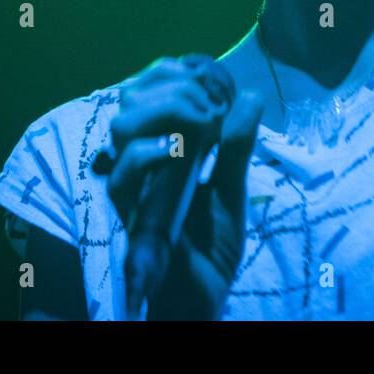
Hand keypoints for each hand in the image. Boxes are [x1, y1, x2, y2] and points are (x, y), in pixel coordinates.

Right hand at [95, 55, 266, 319]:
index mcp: (159, 152)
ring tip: (201, 117)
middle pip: (132, 99)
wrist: (200, 300)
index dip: (175, 73)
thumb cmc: (209, 250)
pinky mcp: (130, 215)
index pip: (150, 91)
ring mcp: (131, 189)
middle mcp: (138, 165)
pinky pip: (124, 176)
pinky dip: (150, 153)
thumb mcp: (232, 191)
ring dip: (165, 109)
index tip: (210, 74)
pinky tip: (178, 148)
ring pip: (123, 127)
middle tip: (211, 99)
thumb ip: (237, 147)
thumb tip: (251, 97)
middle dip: (174, 86)